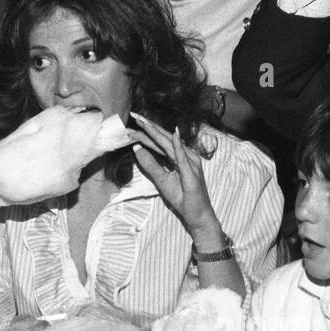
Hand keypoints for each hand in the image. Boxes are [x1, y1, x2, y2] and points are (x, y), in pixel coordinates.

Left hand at [131, 114, 217, 239]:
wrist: (197, 214)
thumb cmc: (183, 197)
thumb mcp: (161, 180)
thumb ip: (151, 165)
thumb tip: (137, 149)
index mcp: (178, 157)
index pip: (159, 142)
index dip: (146, 133)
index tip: (131, 125)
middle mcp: (186, 156)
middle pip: (164, 139)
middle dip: (149, 127)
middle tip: (134, 116)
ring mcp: (191, 163)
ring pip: (171, 144)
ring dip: (157, 133)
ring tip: (144, 123)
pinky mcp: (192, 173)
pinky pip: (183, 158)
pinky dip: (177, 146)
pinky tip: (172, 135)